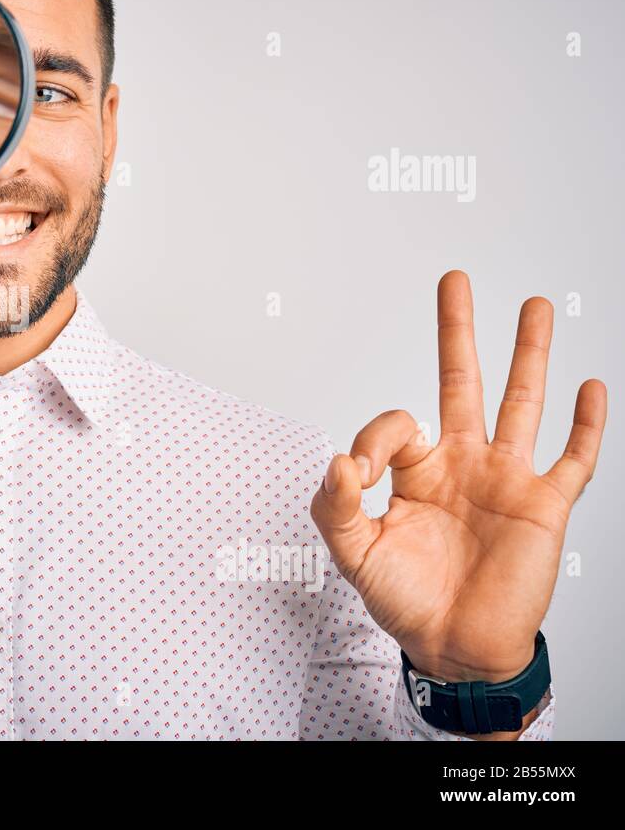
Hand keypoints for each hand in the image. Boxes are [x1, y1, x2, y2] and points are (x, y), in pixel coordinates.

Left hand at [311, 270, 605, 684]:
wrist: (453, 647)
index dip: (374, 439)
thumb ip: (334, 504)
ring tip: (535, 304)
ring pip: (521, 402)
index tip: (359, 475)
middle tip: (453, 279)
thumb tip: (340, 460)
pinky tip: (591, 386)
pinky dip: (587, 424)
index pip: (397, 422)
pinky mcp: (544, 506)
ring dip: (529, 353)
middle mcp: (462, 463)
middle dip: (457, 331)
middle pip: (461, 381)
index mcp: (416, 469)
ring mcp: (506, 479)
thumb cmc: (403, 599)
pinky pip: (574, 458)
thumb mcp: (351, 552)